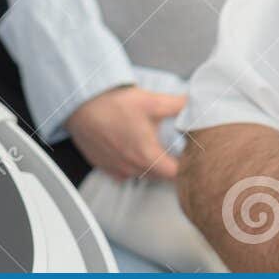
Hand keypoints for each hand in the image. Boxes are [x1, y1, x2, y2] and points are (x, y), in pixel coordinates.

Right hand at [66, 86, 185, 180]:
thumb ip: (179, 106)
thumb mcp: (152, 101)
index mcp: (147, 157)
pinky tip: (132, 146)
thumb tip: (197, 105)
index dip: (187, 167)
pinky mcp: (105, 167)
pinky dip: (132, 163)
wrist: (81, 105)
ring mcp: (117, 170)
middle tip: (176, 147)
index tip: (191, 157)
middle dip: (170, 164)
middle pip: (161, 176)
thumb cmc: (114, 104)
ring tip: (152, 144)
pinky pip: (125, 172)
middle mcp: (132, 169)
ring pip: (143, 174)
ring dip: (150, 163)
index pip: (177, 175)